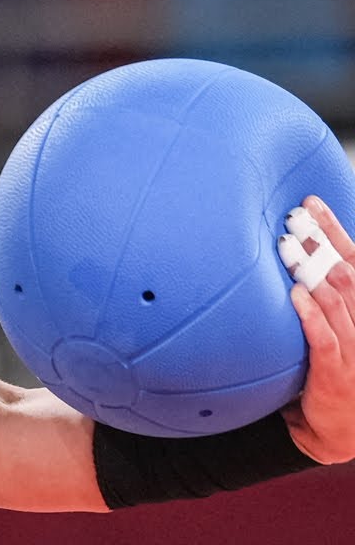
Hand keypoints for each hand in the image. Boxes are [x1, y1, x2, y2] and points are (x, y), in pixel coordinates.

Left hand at [276, 195, 354, 463]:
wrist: (339, 433)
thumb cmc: (330, 374)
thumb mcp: (331, 331)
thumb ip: (320, 298)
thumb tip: (287, 261)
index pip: (353, 260)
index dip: (334, 230)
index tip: (310, 203)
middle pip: (345, 271)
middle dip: (320, 241)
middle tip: (293, 215)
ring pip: (337, 299)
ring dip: (312, 270)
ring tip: (287, 244)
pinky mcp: (338, 374)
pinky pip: (326, 338)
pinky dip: (311, 314)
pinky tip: (295, 295)